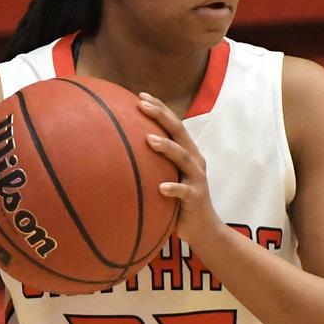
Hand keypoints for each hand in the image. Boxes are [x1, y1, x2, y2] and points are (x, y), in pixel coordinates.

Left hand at [137, 93, 222, 249]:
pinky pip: (184, 192)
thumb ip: (153, 163)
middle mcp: (194, 160)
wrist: (203, 228)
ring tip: (148, 140)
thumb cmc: (178, 201)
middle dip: (161, 116)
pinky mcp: (196, 198)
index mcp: (187, 152)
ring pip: (183, 157)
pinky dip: (173, 189)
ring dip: (166, 147)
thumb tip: (120, 151)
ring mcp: (197, 178)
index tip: (140, 95)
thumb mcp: (166, 177)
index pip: (174, 124)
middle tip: (141, 105)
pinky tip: (161, 188)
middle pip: (179, 132)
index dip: (160, 108)